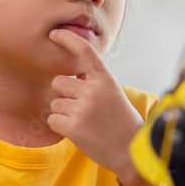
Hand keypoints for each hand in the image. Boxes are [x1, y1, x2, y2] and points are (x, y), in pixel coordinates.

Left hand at [47, 28, 154, 185]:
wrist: (132, 152)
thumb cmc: (122, 123)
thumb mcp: (114, 95)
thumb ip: (94, 83)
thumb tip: (73, 76)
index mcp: (105, 80)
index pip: (85, 52)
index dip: (68, 39)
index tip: (55, 33)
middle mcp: (93, 91)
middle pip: (58, 82)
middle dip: (64, 94)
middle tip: (82, 108)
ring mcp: (82, 109)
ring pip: (55, 103)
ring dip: (64, 113)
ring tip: (85, 123)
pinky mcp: (73, 127)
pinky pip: (52, 120)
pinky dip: (61, 127)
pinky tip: (79, 132)